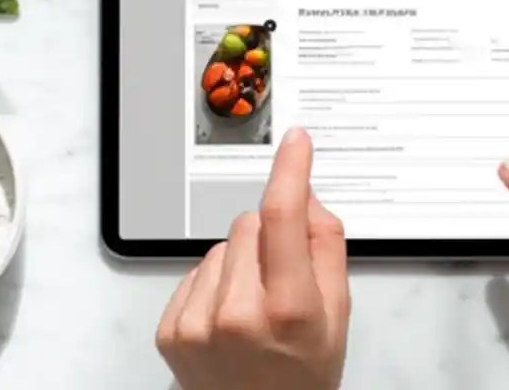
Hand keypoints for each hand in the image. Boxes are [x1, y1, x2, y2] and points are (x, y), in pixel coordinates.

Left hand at [157, 128, 349, 389]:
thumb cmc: (303, 375)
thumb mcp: (338, 313)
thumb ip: (326, 245)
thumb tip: (305, 193)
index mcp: (288, 309)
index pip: (283, 217)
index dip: (290, 170)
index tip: (295, 141)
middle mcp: (236, 315)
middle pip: (248, 224)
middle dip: (270, 236)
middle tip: (284, 281)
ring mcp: (196, 323)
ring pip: (221, 246)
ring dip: (240, 262)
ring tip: (256, 307)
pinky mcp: (170, 329)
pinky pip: (195, 271)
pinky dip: (214, 284)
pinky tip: (229, 318)